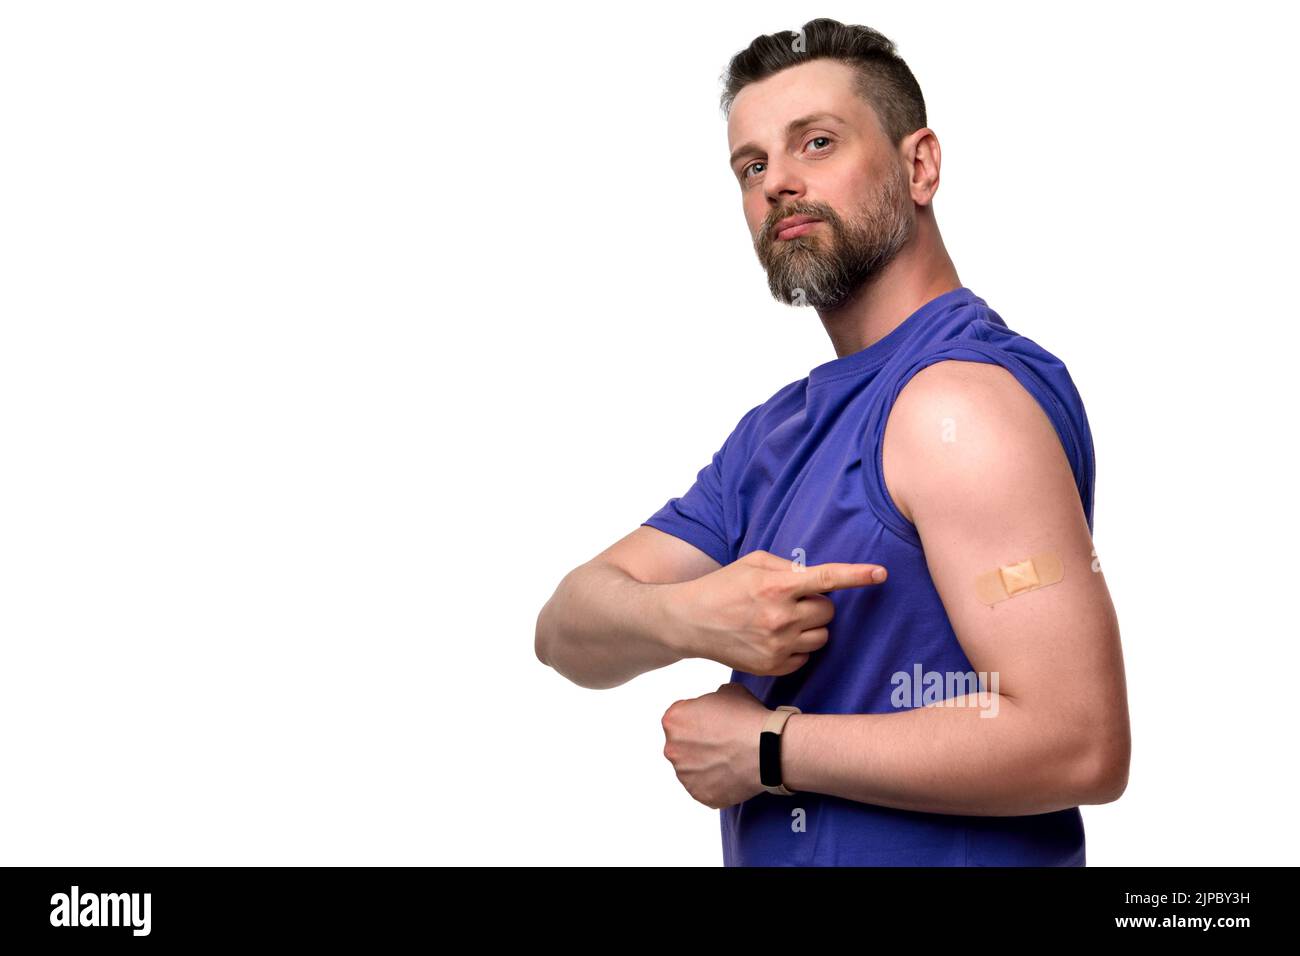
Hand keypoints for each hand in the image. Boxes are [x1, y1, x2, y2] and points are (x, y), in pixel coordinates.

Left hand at [661, 682, 773, 808]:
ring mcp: (685, 775)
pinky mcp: (699, 794)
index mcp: (673, 720)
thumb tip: (714, 709)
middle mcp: (672, 749)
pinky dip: (716, 783)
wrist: (767, 748)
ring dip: (706, 765)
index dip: (698, 718)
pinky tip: (732, 773)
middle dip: (698, 744)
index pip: (679, 718)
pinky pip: (705, 788)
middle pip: (682, 745)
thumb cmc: (747, 718)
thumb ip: (711, 699)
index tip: (713, 723)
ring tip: (730, 759)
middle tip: (722, 743)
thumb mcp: (727, 691)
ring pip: (692, 769)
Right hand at [669, 549, 886, 675]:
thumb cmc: (723, 586)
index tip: (881, 573)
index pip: (827, 579)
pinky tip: (773, 638)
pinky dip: (797, 647)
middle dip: (816, 604)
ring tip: (781, 620)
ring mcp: (777, 645)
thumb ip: (789, 567)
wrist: (689, 621)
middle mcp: (780, 617)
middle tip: (790, 601)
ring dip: (810, 627)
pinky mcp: (773, 667)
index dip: (857, 575)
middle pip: (828, 611)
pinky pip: (806, 657)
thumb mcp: (753, 563)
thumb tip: (819, 578)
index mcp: (776, 586)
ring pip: (822, 636)